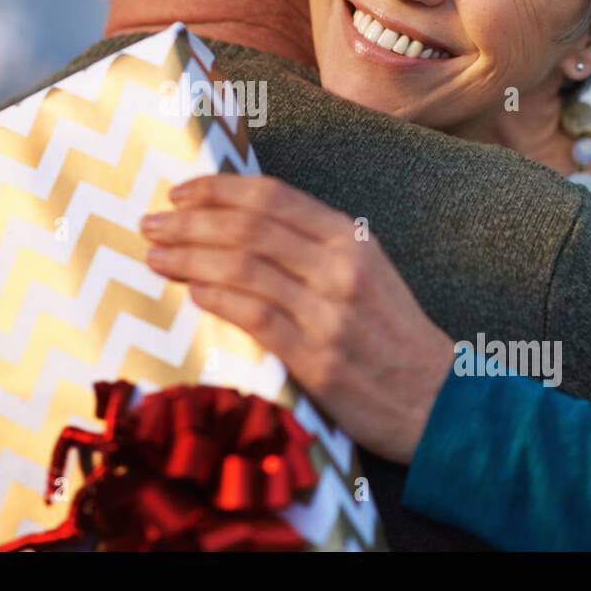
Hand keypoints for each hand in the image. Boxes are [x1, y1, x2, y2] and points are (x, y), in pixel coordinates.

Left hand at [140, 174, 455, 463]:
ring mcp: (330, 314)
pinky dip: (217, 300)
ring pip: (243, 269)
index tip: (179, 193)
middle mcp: (341, 268)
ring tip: (157, 258)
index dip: (217, 190)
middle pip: (249, 228)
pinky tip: (193, 293)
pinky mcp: (319, 360)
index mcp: (351, 238)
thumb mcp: (365, 271)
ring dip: (190, 260)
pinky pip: (255, 318)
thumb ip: (310, 245)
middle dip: (189, 223)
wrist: (439, 401)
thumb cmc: (392, 334)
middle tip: (152, 225)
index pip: (272, 196)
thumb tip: (235, 224)